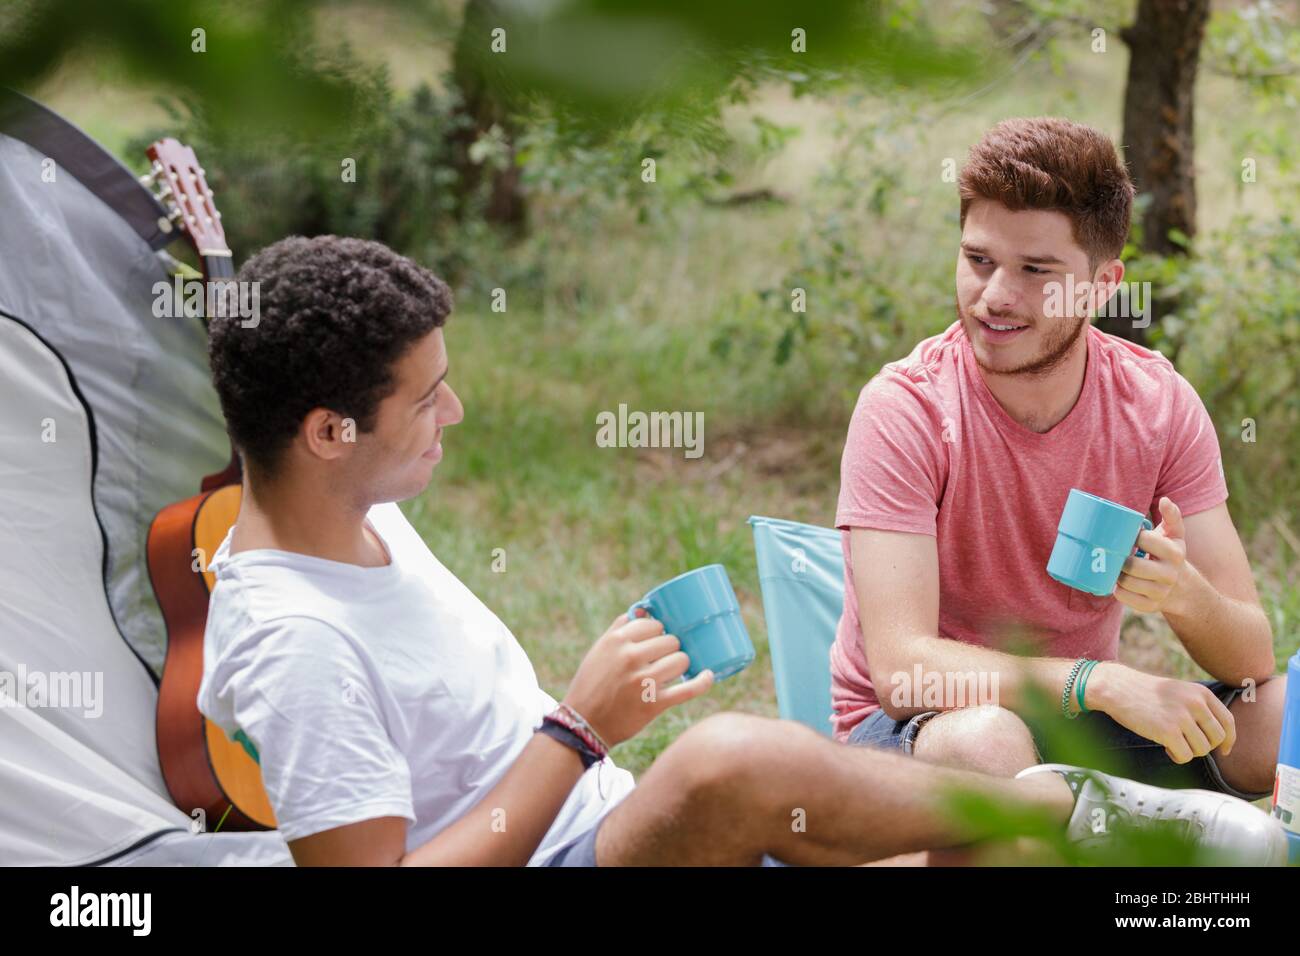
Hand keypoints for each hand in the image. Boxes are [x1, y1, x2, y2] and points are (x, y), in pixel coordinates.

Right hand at [561, 611, 713, 746]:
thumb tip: (644, 610)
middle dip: (671, 649)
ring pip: (681, 660)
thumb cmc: (591, 684)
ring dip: (681, 665)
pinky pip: (688, 689)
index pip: (655, 624)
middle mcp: (631, 657)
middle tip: (664, 659)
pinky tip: (708, 676)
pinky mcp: (654, 704)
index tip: (657, 643)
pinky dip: (702, 682)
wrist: (583, 724)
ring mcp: (644, 681)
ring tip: (673, 671)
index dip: (659, 633)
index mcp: (617, 640)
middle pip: (671, 641)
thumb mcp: (599, 650)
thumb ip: (620, 627)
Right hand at [1085, 662, 1235, 763]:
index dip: (1228, 740)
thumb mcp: (1179, 691)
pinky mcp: (1167, 731)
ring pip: (1202, 750)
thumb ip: (1200, 708)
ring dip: (1189, 752)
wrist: (1117, 688)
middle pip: (1217, 739)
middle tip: (1186, 743)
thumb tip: (1221, 739)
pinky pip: (1185, 756)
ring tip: (1172, 743)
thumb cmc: (1146, 693)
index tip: (1223, 750)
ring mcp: (1182, 717)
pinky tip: (1166, 748)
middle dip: (1204, 746)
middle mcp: (1195, 704)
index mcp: (1201, 693)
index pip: (1228, 722)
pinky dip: (1177, 757)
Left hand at [1114, 496, 1188, 614]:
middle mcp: (1169, 574)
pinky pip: (1124, 597)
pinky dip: (1117, 589)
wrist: (1181, 588)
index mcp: (1175, 553)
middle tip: (1115, 553)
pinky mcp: (1150, 606)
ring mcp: (1160, 592)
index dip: (1132, 537)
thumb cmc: (1170, 554)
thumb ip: (1172, 516)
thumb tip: (1165, 500)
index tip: (1129, 536)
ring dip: (1116, 574)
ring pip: (1126, 582)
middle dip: (1120, 558)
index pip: (1145, 540)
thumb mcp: (1175, 535)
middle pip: (1132, 565)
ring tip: (1115, 567)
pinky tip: (1118, 582)